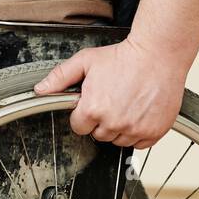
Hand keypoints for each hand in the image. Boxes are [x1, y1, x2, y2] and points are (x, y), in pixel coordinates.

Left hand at [33, 38, 184, 148]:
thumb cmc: (124, 57)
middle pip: (99, 135)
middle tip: (113, 100)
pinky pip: (139, 144)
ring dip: (120, 128)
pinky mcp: (154, 132)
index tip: (94, 103)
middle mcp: (113, 122)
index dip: (84, 114)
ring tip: (127, 104)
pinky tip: (139, 113)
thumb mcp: (86, 61)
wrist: (158, 54)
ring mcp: (135, 129)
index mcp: (93, 109)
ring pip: (118, 141)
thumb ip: (60, 77)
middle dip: (102, 121)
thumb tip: (40, 90)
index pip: (79, 127)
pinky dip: (139, 132)